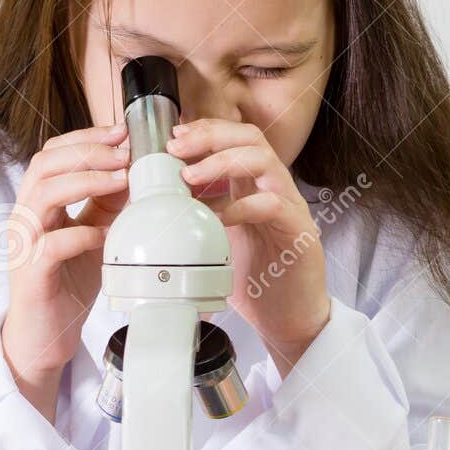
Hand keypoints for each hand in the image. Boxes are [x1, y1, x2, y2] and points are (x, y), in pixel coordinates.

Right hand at [0, 122, 129, 420]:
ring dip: (86, 181)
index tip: (121, 132)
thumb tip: (137, 176)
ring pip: (43, 194)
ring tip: (121, 179)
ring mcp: (25, 243)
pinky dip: (82, 234)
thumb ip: (105, 207)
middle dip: (88, 151)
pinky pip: (52, 244)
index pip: (53, 154)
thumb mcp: (92, 235)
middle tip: (124, 152)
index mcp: (39, 203)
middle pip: (45, 164)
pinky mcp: (32, 273)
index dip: (85, 137)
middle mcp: (26, 217)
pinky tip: (107, 234)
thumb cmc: (66, 282)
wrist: (44, 334)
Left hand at [167, 120, 330, 377]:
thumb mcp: (215, 242)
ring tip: (190, 177)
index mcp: (254, 187)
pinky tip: (218, 217)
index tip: (171, 138)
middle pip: (249, 137)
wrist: (289, 319)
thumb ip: (195, 219)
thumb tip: (150, 210)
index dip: (203, 130)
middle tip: (176, 147)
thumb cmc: (254, 282)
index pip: (234, 138)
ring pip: (263, 160)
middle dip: (210, 135)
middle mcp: (274, 189)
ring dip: (222, 162)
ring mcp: (290, 207)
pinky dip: (241, 205)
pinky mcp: (299, 231)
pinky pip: (273, 204)